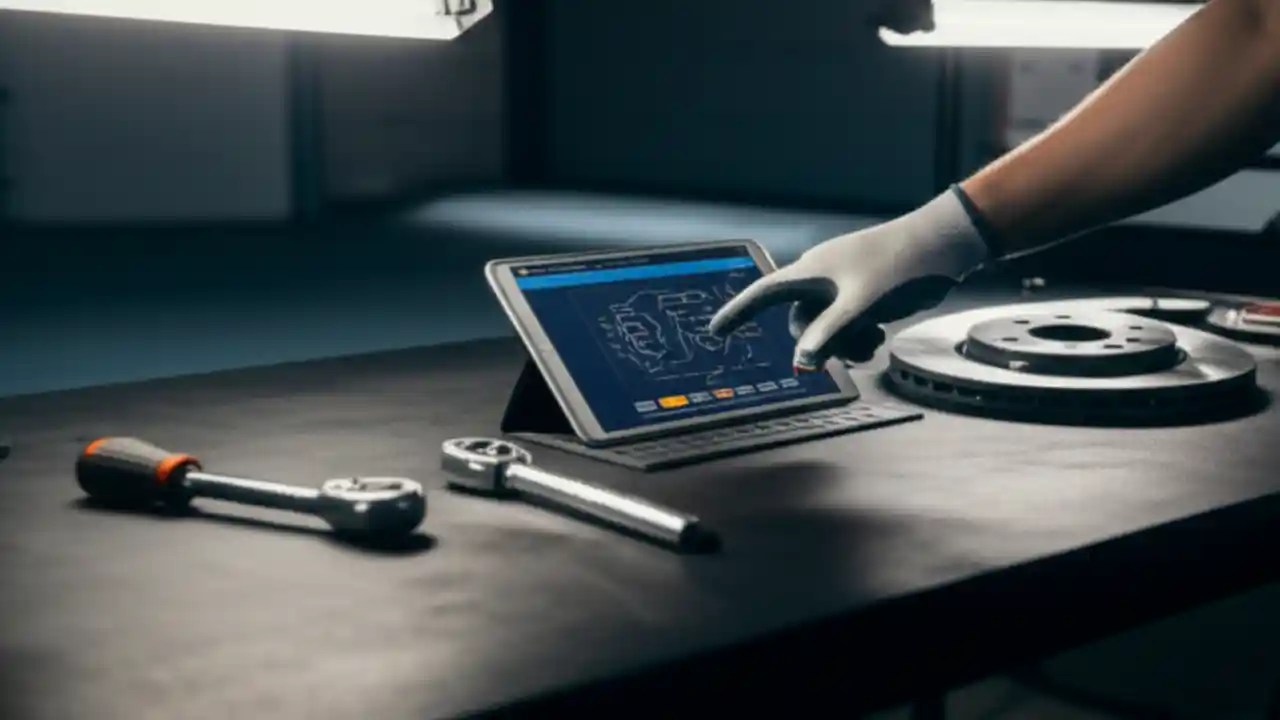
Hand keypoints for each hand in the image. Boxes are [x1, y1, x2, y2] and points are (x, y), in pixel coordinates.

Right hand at [709, 187, 993, 370]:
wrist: (942, 244)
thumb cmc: (898, 264)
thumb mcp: (860, 305)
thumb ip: (829, 334)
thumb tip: (802, 363)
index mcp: (811, 271)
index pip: (763, 294)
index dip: (738, 312)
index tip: (716, 331)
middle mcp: (822, 277)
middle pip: (802, 321)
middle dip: (821, 343)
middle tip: (852, 350)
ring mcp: (843, 284)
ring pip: (827, 325)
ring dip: (844, 342)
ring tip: (871, 343)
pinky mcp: (864, 291)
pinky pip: (847, 321)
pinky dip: (858, 334)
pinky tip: (878, 335)